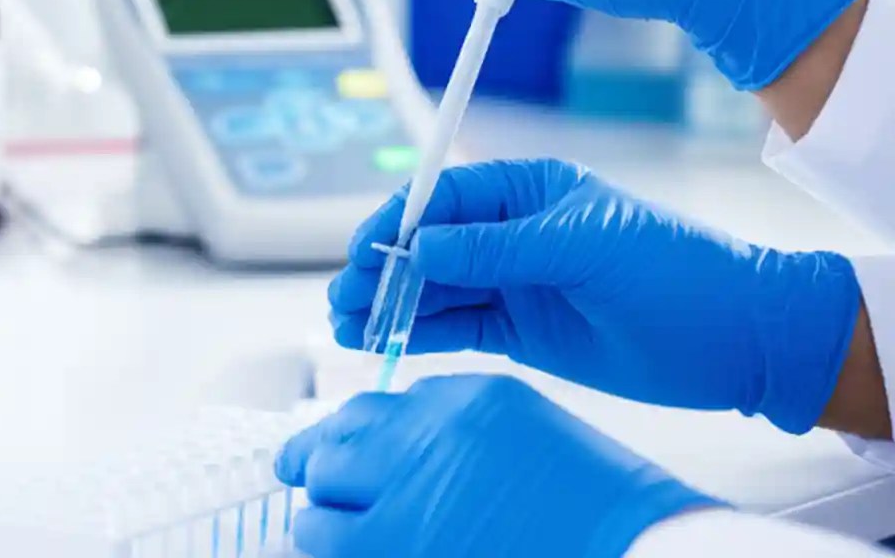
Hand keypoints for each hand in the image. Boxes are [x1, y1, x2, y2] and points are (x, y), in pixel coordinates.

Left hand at [276, 375, 719, 557]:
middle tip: (303, 474)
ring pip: (320, 486)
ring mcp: (409, 487)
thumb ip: (458, 432)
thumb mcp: (528, 437)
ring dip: (320, 507)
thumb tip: (394, 448)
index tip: (335, 447)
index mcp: (466, 397)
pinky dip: (324, 542)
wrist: (635, 553)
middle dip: (318, 459)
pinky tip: (341, 548)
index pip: (376, 404)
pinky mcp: (396, 543)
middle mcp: (429, 432)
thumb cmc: (597, 511)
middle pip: (336, 436)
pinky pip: (324, 537)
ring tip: (327, 523)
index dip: (350, 431)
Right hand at [329, 159, 861, 433]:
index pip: (445, 197)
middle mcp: (511, 234)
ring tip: (348, 323)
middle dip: (383, 267)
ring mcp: (512, 283)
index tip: (365, 246)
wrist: (733, 338)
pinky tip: (382, 339)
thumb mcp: (583, 246)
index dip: (399, 220)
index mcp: (527, 191)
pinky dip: (417, 333)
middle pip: (428, 245)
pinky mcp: (517, 330)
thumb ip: (499, 248)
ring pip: (434, 289)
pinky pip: (455, 327)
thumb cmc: (673, 270)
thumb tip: (423, 244)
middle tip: (347, 294)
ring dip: (390, 303)